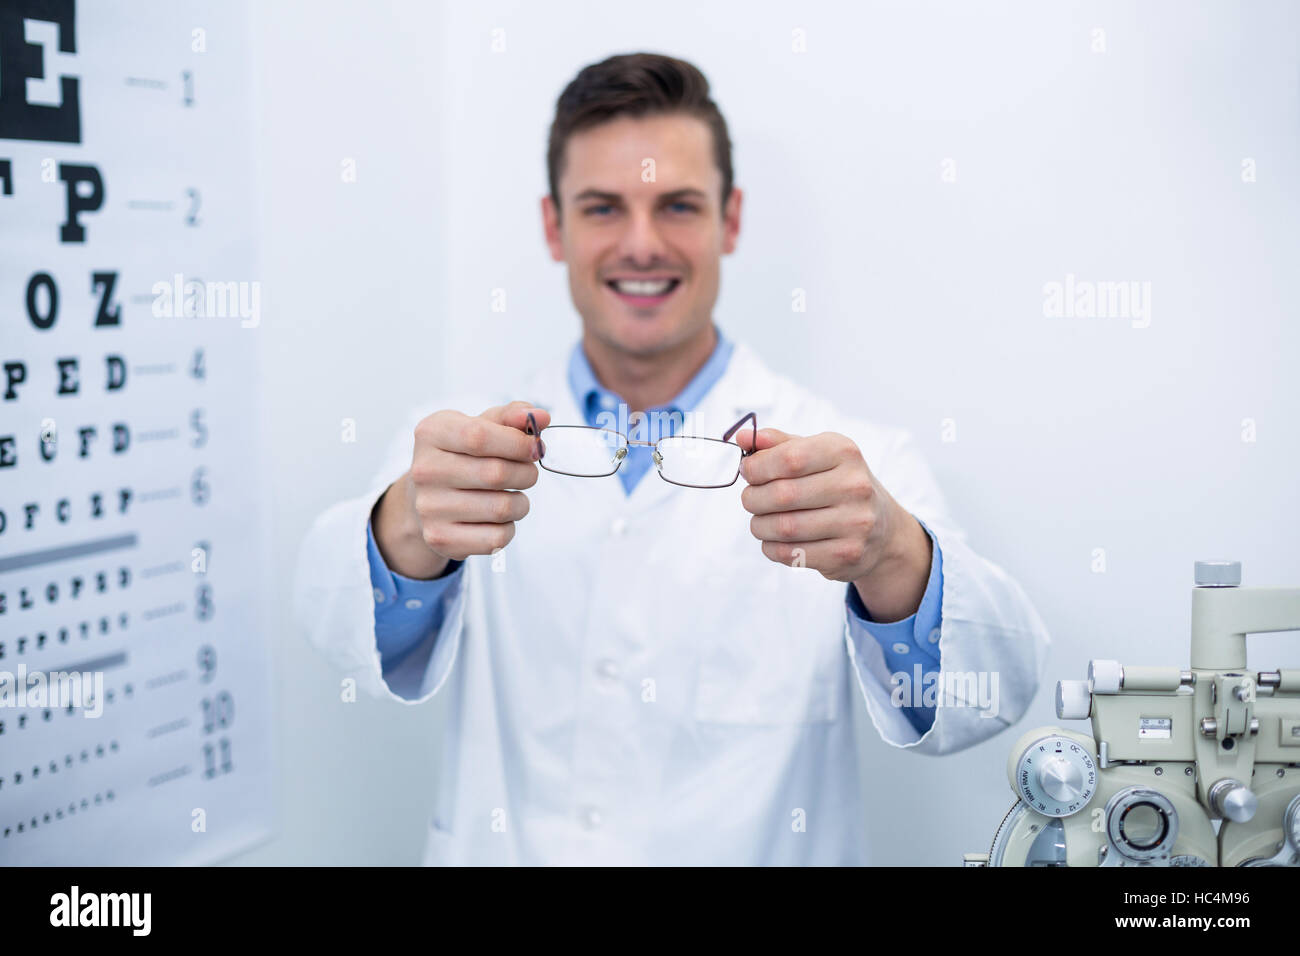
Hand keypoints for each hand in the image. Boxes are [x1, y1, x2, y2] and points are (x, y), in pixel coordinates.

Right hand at [373, 400, 548, 577]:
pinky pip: (496, 538)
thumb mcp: (480, 426)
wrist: (428, 496)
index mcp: (432, 433)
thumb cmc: (462, 456)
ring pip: (502, 508)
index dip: (517, 443)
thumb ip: (511, 417)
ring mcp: (429, 507)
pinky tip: (498, 519)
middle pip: (496, 474)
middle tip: (527, 473)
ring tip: (513, 496)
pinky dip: (509, 528)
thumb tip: (541, 416)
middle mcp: (424, 470)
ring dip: (521, 503)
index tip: (536, 448)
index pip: (479, 436)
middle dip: (526, 473)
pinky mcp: (440, 538)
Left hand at [739, 428, 930, 621]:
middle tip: (750, 499)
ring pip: (783, 527)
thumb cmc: (838, 484)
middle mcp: (855, 486)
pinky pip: (791, 554)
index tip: (748, 471)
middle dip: (753, 498)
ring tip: (760, 521)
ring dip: (759, 525)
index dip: (757, 467)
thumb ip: (779, 444)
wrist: (882, 530)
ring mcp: (855, 523)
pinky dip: (771, 547)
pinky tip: (775, 540)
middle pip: (782, 495)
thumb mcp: (817, 455)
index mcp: (844, 453)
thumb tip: (742, 437)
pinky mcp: (847, 554)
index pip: (789, 458)